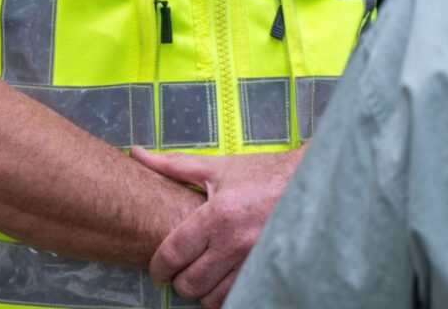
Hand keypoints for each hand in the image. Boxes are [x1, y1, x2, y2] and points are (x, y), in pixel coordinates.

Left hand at [132, 145, 302, 306]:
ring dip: (203, 291)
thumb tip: (136, 153)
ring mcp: (254, 261)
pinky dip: (225, 295)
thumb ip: (173, 165)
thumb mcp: (217, 167)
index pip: (173, 254)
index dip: (159, 268)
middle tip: (180, 272)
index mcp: (218, 215)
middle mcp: (235, 242)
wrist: (310, 182)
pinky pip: (238, 298)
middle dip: (179, 282)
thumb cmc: (262, 174)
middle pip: (190, 284)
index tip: (158, 270)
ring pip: (213, 298)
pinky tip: (224, 281)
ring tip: (203, 276)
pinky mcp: (268, 271)